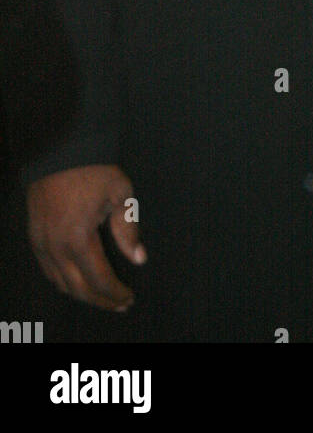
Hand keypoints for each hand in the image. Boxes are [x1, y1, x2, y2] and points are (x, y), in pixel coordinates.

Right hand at [27, 164, 146, 310]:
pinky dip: (63, 281)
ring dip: (82, 294)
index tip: (129, 298)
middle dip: (101, 300)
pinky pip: (47, 269)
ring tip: (102, 296)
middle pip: (78, 289)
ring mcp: (40, 243)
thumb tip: (138, 258)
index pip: (98, 280)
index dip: (115, 293)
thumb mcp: (120, 193)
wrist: (61, 149)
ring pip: (60, 283)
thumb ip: (128, 229)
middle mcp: (55, 247)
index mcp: (78, 238)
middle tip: (120, 304)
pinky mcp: (33, 236)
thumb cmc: (94, 168)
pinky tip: (77, 280)